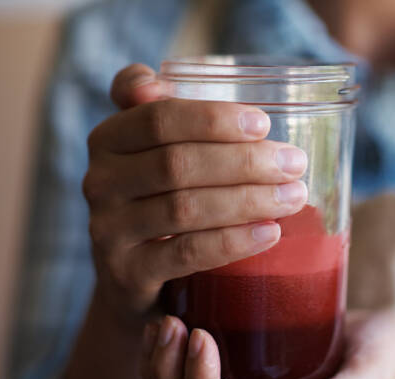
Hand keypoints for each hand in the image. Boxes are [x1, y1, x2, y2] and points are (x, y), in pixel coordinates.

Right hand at [83, 64, 308, 321]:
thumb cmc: (158, 201)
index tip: (264, 125)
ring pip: (185, 209)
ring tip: (294, 197)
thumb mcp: (156, 152)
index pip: (158, 119)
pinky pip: (187, 254)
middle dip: (244, 162)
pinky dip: (233, 242)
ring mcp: (108, 232)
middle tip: (294, 164)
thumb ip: (161, 112)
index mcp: (108, 140)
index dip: (212, 119)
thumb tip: (153, 82)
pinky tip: (270, 233)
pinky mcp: (128, 275)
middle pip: (177, 164)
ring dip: (248, 200)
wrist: (133, 280)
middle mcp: (99, 183)